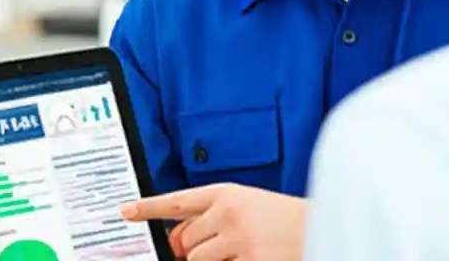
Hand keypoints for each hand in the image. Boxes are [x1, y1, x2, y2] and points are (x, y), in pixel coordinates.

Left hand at [120, 183, 306, 260]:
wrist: (323, 229)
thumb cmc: (284, 220)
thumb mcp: (247, 207)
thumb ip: (214, 218)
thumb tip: (182, 241)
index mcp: (227, 194)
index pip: (176, 201)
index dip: (147, 208)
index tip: (124, 211)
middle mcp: (228, 214)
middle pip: (184, 239)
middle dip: (189, 250)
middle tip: (211, 249)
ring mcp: (238, 241)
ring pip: (196, 260)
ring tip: (238, 252)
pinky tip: (249, 257)